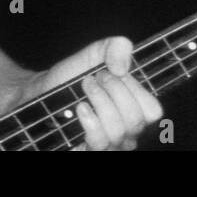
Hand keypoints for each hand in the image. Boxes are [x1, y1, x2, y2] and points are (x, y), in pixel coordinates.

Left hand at [25, 36, 162, 150]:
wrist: (44, 92)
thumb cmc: (72, 77)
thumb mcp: (94, 54)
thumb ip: (115, 47)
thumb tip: (122, 66)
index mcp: (135, 110)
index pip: (153, 111)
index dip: (134, 89)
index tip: (111, 72)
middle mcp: (126, 132)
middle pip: (135, 121)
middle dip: (113, 92)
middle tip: (94, 78)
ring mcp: (109, 144)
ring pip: (117, 132)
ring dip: (99, 103)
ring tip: (84, 89)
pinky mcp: (89, 149)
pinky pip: (99, 143)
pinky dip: (90, 122)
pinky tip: (80, 107)